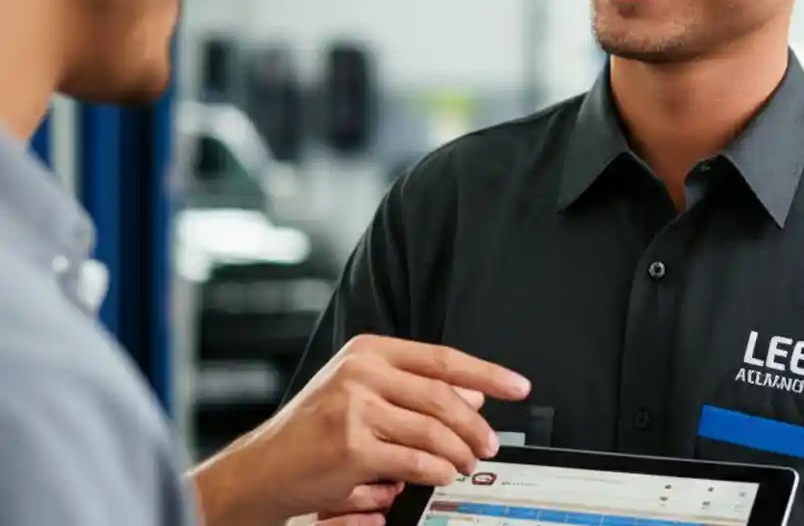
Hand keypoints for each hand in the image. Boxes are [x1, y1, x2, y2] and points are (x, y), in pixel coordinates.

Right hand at [191, 335, 530, 525]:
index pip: (442, 358)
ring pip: (432, 430)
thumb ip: (415, 389)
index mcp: (369, 351)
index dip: (487, 373)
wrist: (263, 467)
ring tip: (466, 464)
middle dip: (476, 425)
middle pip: (443, 396)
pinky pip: (413, 460)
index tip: (518, 386)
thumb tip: (474, 396)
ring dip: (459, 452)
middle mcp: (362, 372)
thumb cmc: (314, 428)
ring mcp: (355, 408)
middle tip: (490, 444)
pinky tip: (441, 474)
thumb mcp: (363, 393)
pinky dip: (435, 470)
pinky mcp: (352, 446)